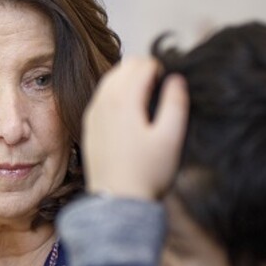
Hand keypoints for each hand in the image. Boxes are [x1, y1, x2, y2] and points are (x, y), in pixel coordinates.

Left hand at [82, 57, 188, 200]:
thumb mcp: (171, 138)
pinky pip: (103, 95)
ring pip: (112, 78)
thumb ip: (176, 103)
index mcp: (123, 100)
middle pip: (126, 65)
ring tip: (148, 105)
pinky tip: (132, 116)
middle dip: (146, 71)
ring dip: (131, 81)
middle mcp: (103, 101)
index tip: (170, 89)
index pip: (143, 63)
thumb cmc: (147, 173)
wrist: (118, 202)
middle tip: (161, 95)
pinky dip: (118, 95)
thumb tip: (176, 78)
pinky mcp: (89, 124)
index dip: (162, 69)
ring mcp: (93, 112)